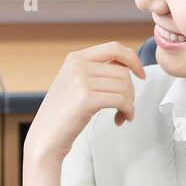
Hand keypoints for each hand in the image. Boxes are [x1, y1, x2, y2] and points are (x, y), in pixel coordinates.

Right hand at [24, 41, 145, 164]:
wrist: (45, 138)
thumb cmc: (63, 114)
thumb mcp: (75, 83)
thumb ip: (96, 70)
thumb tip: (128, 63)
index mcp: (75, 58)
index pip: (114, 48)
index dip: (133, 60)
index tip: (140, 74)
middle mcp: (77, 65)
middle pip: (123, 71)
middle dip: (131, 90)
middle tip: (125, 106)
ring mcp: (80, 81)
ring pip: (124, 86)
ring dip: (129, 103)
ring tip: (122, 114)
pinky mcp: (86, 99)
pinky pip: (121, 100)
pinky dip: (127, 111)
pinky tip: (120, 120)